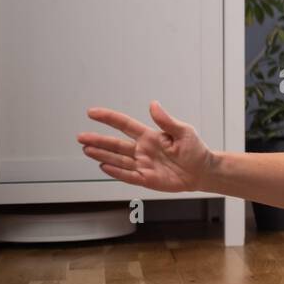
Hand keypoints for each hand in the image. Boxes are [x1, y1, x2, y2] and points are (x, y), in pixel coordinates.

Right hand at [77, 101, 213, 191]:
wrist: (203, 171)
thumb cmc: (195, 149)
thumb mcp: (183, 132)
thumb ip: (166, 121)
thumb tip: (153, 104)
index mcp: (150, 136)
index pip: (125, 125)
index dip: (108, 118)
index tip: (92, 112)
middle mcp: (143, 150)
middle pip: (116, 144)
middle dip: (98, 140)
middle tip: (80, 137)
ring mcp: (143, 165)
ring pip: (118, 160)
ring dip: (102, 155)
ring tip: (86, 149)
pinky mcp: (147, 179)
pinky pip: (128, 176)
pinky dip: (116, 172)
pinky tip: (103, 166)